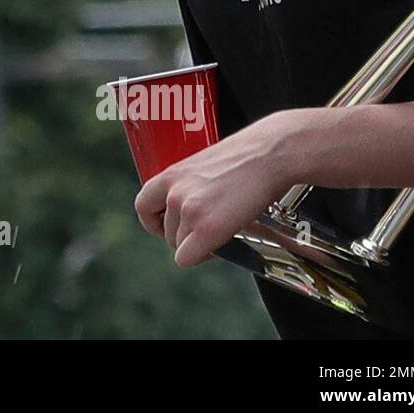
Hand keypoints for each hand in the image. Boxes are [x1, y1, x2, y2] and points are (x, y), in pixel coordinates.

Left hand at [134, 110, 300, 266]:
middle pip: (165, 233)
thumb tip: (186, 212)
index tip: (172, 226)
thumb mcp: (202, 167)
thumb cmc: (245, 157)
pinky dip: (203, 257)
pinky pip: (187, 258)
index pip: (143, 207)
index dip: (156, 222)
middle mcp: (173, 193)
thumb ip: (187, 187)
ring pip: (179, 247)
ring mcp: (188, 211)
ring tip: (222, 231)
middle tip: (210, 230)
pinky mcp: (206, 228)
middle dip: (186, 237)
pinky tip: (221, 245)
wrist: (270, 154)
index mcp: (170, 175)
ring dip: (199, 245)